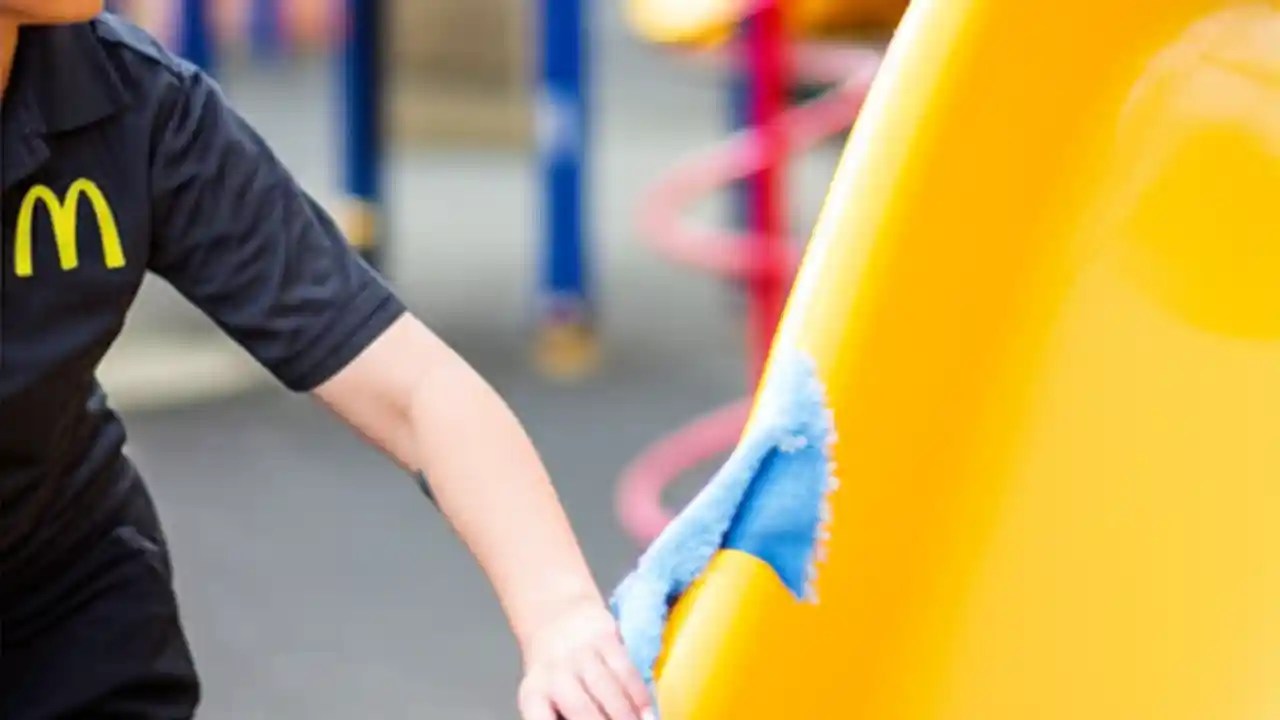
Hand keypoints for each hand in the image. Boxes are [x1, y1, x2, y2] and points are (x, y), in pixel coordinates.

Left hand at [517, 600, 653, 719]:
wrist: (557, 619)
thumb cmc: (555, 672)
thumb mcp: (546, 697)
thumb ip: (561, 716)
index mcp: (533, 694)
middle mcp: (553, 673)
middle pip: (580, 708)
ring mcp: (579, 653)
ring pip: (606, 687)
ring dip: (625, 715)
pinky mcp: (603, 636)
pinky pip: (624, 669)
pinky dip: (638, 694)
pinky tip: (646, 711)